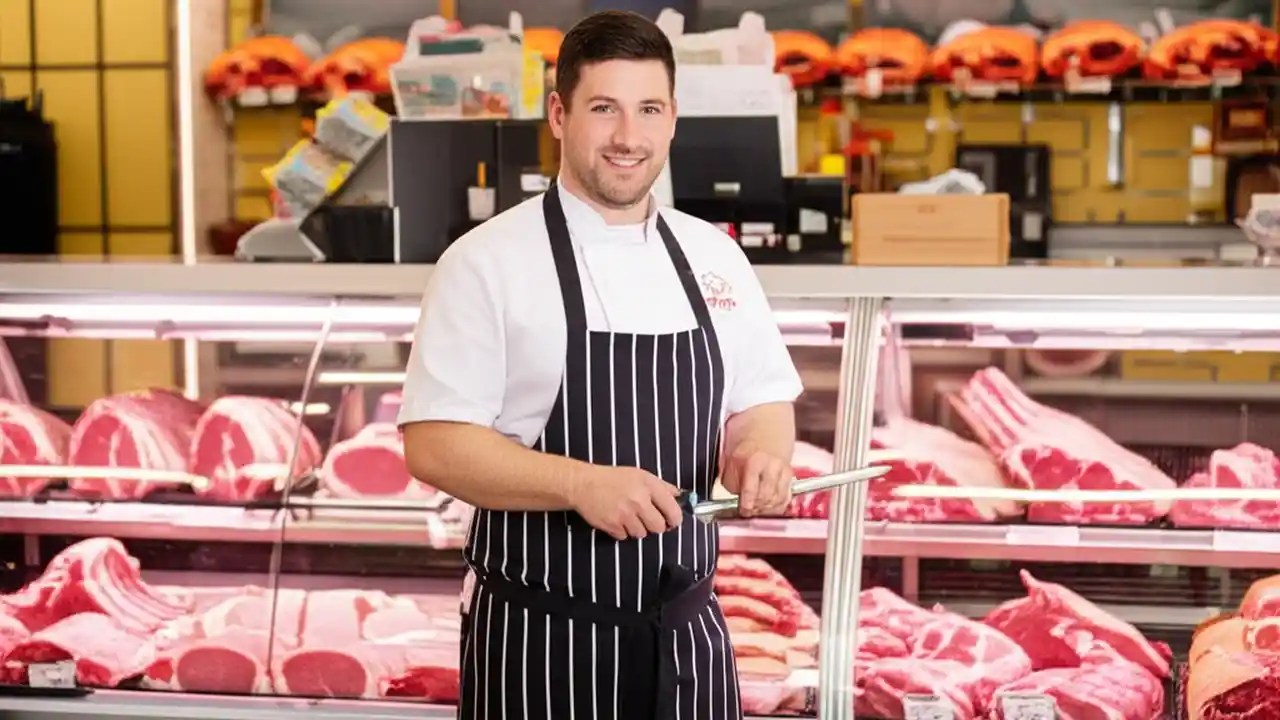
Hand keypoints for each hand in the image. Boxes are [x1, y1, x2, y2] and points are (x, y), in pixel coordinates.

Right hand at [569, 466, 683, 540]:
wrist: (583, 484)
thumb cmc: (612, 478)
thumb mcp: (640, 475)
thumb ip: (662, 486)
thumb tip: (680, 496)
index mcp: (648, 485)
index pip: (673, 510)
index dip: (675, 519)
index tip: (672, 521)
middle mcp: (639, 500)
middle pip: (659, 527)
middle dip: (655, 526)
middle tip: (648, 519)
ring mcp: (625, 514)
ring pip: (642, 534)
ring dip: (637, 528)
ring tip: (628, 516)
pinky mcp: (612, 525)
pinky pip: (625, 537)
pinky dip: (622, 531)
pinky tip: (617, 519)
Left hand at [721, 443, 792, 516]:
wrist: (764, 430)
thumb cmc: (745, 449)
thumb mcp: (730, 462)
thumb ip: (732, 483)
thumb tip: (737, 501)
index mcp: (753, 461)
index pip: (751, 490)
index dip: (746, 505)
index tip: (743, 511)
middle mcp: (772, 466)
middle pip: (766, 497)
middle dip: (756, 507)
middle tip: (749, 511)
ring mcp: (783, 470)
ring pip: (777, 499)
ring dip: (766, 508)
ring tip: (757, 508)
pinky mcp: (790, 475)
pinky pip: (786, 497)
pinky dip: (777, 505)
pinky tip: (768, 506)